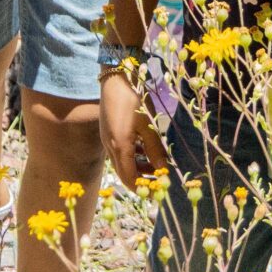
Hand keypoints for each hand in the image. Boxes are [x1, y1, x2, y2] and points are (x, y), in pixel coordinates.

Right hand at [101, 69, 169, 188]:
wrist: (115, 80)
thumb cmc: (134, 100)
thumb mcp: (148, 126)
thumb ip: (155, 150)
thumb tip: (164, 169)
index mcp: (119, 148)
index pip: (130, 179)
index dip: (144, 188)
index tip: (159, 192)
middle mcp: (110, 147)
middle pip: (124, 173)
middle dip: (142, 180)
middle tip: (159, 182)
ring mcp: (107, 140)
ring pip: (122, 163)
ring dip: (138, 168)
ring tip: (156, 166)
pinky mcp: (108, 133)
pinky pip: (119, 152)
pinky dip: (133, 156)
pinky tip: (145, 150)